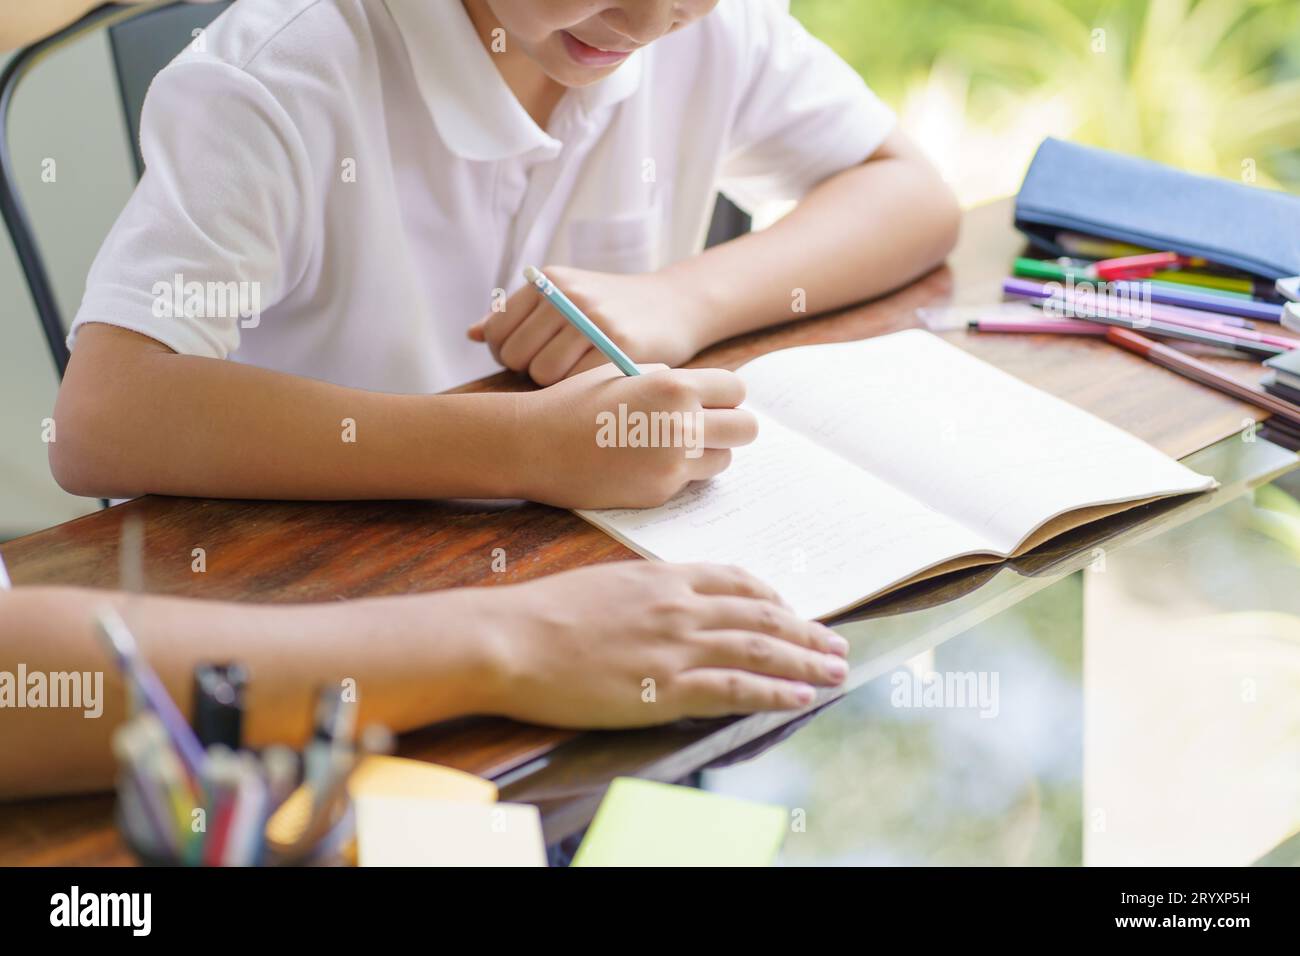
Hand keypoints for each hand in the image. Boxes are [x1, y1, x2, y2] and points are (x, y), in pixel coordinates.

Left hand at [467, 265, 709, 384]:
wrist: (675, 304)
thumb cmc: (613, 309)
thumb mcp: (565, 298)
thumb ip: (518, 316)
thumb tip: (471, 333)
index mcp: (547, 281)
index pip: (496, 332)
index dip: (505, 355)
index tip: (529, 359)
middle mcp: (566, 295)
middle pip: (515, 355)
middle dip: (529, 371)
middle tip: (556, 370)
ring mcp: (592, 318)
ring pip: (542, 373)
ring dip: (555, 384)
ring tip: (576, 376)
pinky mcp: (617, 343)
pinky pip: (576, 382)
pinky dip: (580, 390)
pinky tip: (594, 383)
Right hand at [472, 562, 848, 727]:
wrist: (512, 638)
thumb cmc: (543, 613)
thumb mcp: (603, 584)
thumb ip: (644, 593)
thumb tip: (664, 604)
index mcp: (664, 578)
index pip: (737, 581)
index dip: (773, 598)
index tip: (791, 610)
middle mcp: (682, 606)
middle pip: (762, 615)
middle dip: (805, 630)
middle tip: (836, 642)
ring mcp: (678, 646)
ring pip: (760, 649)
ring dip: (805, 661)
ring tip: (835, 670)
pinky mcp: (667, 686)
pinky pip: (736, 688)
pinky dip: (774, 692)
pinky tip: (799, 697)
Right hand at [513, 363, 757, 507]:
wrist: (535, 446)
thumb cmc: (575, 403)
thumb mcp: (624, 374)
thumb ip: (669, 380)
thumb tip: (704, 393)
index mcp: (674, 387)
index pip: (735, 391)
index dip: (725, 396)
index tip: (712, 401)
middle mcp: (681, 426)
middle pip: (745, 429)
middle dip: (731, 427)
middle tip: (710, 427)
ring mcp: (672, 464)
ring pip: (723, 460)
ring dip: (707, 453)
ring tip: (672, 444)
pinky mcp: (659, 492)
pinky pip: (688, 482)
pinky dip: (676, 473)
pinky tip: (642, 463)